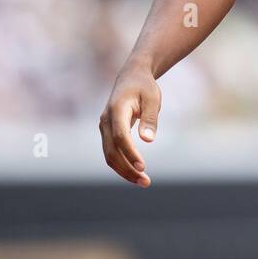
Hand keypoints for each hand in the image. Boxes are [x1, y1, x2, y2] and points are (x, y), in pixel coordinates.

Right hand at [99, 61, 161, 186]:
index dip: (130, 153)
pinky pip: (111, 152)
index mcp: (116, 109)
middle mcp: (106, 120)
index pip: (120, 136)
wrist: (131, 77)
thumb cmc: (144, 87)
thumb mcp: (153, 99)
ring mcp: (104, 127)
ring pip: (109, 155)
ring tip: (144, 181)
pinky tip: (136, 173)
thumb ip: (150, 119)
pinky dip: (122, 164)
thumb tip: (148, 141)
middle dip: (127, 169)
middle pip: (112, 151)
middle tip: (146, 182)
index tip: (143, 166)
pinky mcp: (107, 132)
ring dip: (124, 170)